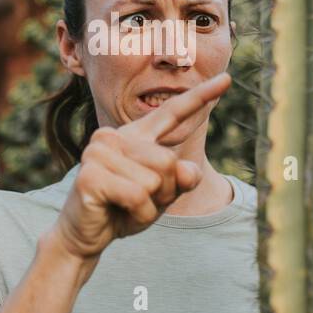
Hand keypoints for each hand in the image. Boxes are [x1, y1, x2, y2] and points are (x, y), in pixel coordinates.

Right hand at [51, 71, 231, 261]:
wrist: (85, 235)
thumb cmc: (124, 210)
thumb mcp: (163, 195)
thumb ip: (181, 179)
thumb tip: (187, 170)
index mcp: (135, 136)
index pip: (171, 113)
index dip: (200, 96)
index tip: (227, 77)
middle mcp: (114, 136)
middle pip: (169, 161)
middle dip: (164, 192)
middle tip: (139, 201)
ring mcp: (98, 152)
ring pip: (154, 180)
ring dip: (149, 206)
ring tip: (126, 207)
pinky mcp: (90, 175)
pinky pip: (138, 196)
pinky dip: (139, 214)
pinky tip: (119, 213)